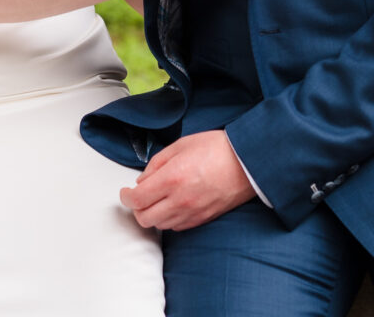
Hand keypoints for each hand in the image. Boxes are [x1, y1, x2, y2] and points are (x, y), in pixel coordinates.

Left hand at [119, 130, 256, 230]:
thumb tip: (142, 181)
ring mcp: (192, 213)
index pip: (136, 199)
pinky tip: (172, 206)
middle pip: (144, 218)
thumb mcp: (180, 145)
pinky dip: (168, 219)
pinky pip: (176, 227)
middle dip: (136, 208)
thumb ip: (156, 164)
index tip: (125, 192)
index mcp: (172, 178)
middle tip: (138, 196)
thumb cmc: (217, 148)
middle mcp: (180, 200)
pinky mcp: (202, 219)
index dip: (125, 197)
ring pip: (160, 225)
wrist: (248, 162)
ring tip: (156, 200)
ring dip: (152, 214)